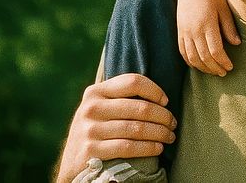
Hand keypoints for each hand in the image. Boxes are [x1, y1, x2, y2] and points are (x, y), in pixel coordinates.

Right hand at [54, 74, 176, 182]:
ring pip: (137, 128)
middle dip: (163, 116)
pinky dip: (148, 147)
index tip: (165, 101)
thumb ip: (119, 97)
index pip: (132, 81)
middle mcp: (91, 108)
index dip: (154, 90)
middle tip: (173, 124)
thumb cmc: (95, 130)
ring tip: (169, 136)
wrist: (72, 162)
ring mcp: (89, 130)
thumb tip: (158, 96)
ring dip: (160, 133)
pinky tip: (158, 148)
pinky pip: (128, 147)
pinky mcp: (91, 151)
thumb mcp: (100, 108)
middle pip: (139, 107)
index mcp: (95, 92)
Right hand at [177, 0, 240, 76]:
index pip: (215, 50)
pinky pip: (182, 51)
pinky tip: (198, 65)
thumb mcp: (223, 7)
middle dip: (215, 68)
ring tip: (213, 71)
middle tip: (224, 73)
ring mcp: (184, 31)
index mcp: (207, 23)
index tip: (230, 66)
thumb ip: (229, 26)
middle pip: (204, 57)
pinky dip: (190, 61)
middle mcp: (194, 30)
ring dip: (203, 68)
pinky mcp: (179, 30)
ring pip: (192, 57)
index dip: (223, 61)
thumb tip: (237, 44)